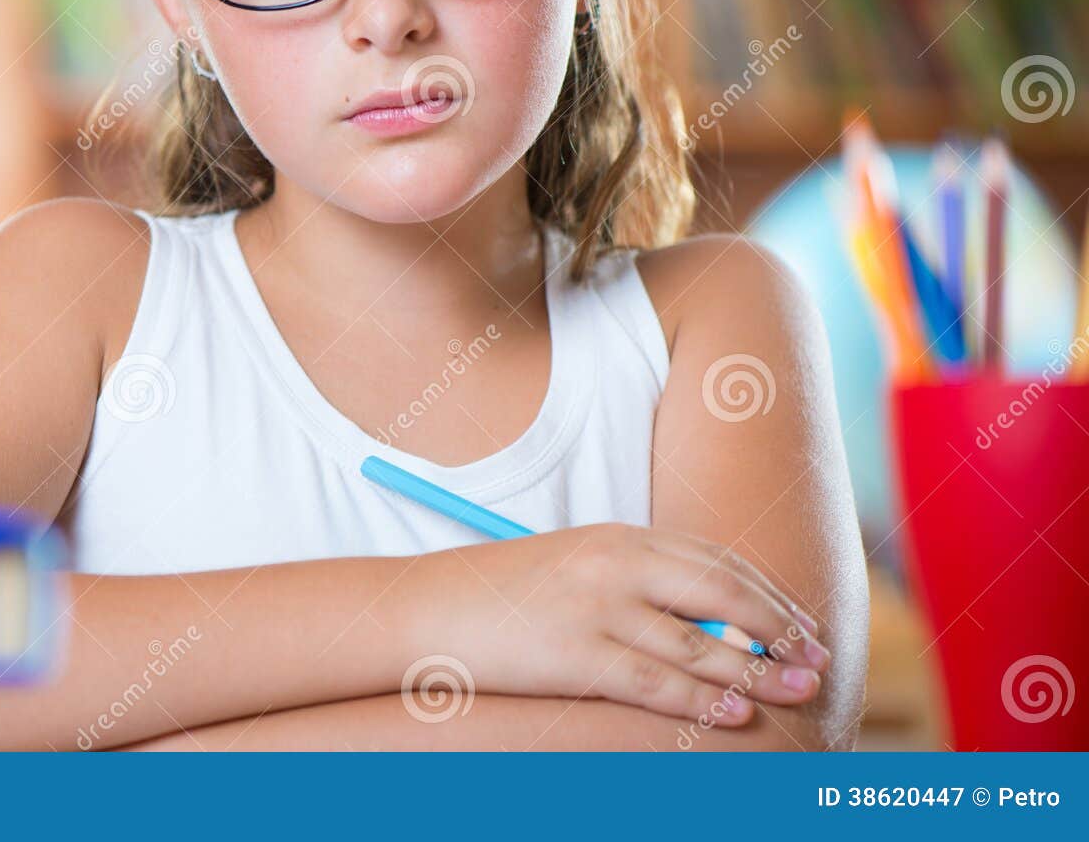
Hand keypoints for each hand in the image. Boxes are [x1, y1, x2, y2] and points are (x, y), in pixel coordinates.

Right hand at [407, 522, 831, 726]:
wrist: (428, 608)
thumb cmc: (503, 594)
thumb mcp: (576, 569)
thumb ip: (636, 584)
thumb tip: (707, 625)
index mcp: (617, 536)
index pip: (713, 558)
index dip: (767, 593)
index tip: (801, 621)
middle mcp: (615, 562)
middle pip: (721, 590)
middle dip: (778, 627)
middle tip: (817, 657)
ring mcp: (597, 606)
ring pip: (699, 642)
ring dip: (756, 669)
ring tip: (796, 687)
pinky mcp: (577, 652)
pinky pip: (657, 679)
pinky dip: (704, 696)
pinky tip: (736, 710)